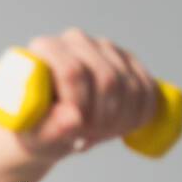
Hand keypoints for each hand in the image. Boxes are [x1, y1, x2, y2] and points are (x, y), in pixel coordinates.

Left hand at [19, 28, 158, 160]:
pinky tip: (119, 130)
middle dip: (102, 118)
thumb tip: (73, 119)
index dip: (80, 106)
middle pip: (107, 79)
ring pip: (131, 86)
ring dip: (119, 121)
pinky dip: (139, 116)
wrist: (46, 127)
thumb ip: (48, 128)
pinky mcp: (127, 61)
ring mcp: (105, 48)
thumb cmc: (35, 128)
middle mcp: (75, 40)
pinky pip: (147, 89)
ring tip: (95, 137)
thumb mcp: (34, 134)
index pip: (73, 72)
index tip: (75, 132)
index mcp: (45, 49)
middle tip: (85, 141)